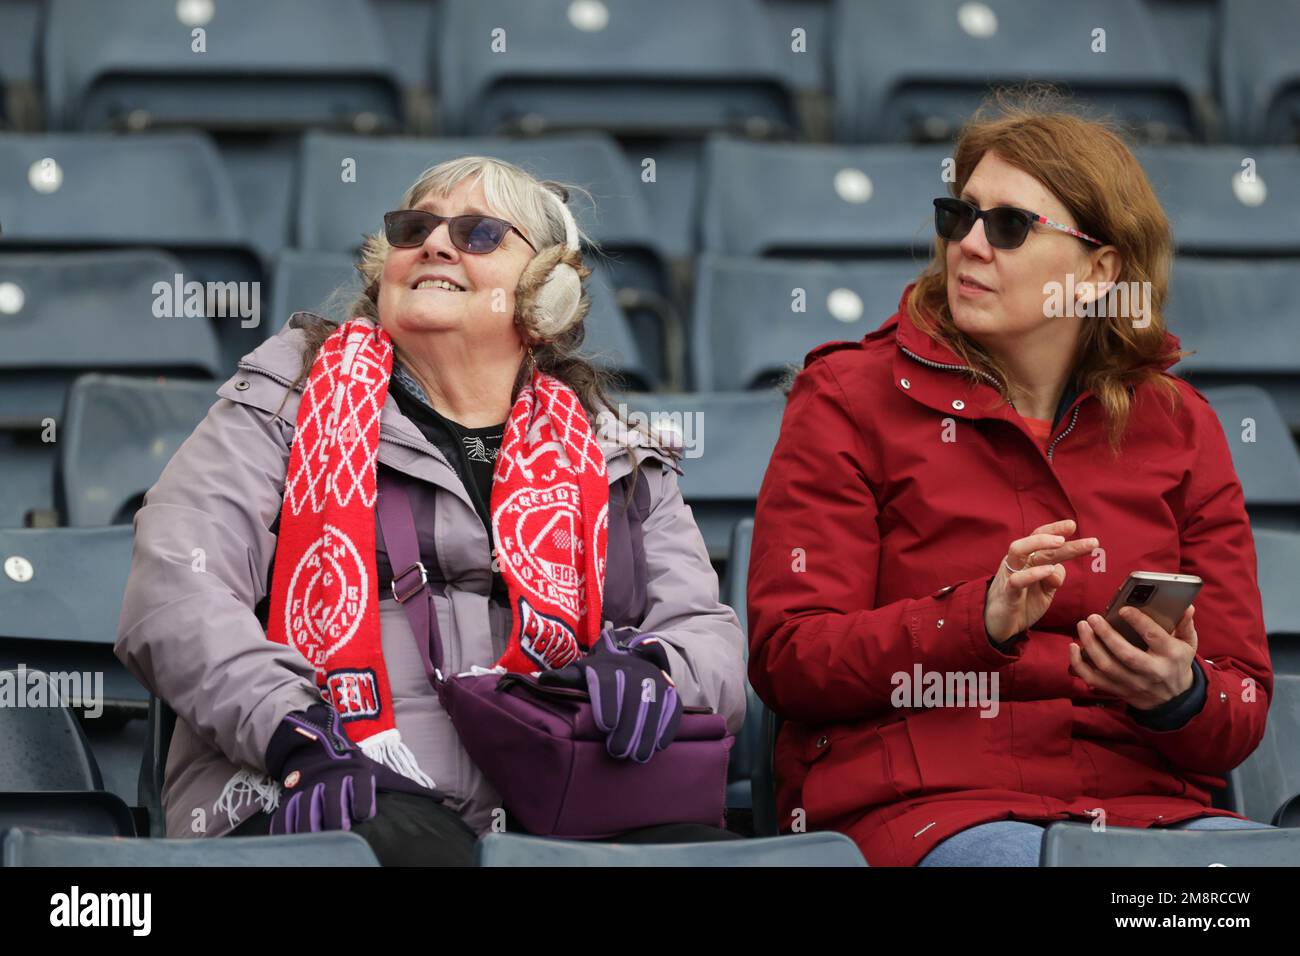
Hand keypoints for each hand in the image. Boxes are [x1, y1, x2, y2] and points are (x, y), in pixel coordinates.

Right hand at [264, 703, 442, 834]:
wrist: (316, 747)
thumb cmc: (354, 767)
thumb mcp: (379, 773)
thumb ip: (406, 787)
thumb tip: (440, 798)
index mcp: (355, 773)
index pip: (359, 785)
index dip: (361, 798)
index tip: (363, 815)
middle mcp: (331, 779)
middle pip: (331, 798)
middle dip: (335, 813)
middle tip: (341, 829)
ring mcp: (309, 788)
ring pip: (306, 807)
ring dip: (309, 823)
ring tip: (317, 841)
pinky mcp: (290, 797)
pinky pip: (284, 813)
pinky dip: (284, 828)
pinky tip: (288, 842)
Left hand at [537, 626, 682, 761]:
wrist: (632, 658)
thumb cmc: (600, 675)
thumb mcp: (581, 672)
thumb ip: (565, 680)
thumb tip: (542, 680)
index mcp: (608, 667)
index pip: (609, 683)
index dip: (608, 703)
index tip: (606, 726)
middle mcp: (634, 671)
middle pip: (634, 697)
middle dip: (628, 726)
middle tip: (618, 752)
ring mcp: (655, 680)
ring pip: (655, 705)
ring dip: (647, 732)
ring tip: (638, 756)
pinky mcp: (671, 692)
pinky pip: (673, 708)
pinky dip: (667, 727)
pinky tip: (659, 746)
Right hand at [984, 519, 1098, 643]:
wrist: (1001, 627)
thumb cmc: (1023, 603)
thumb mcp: (1046, 590)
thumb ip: (1055, 578)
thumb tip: (1057, 569)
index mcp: (1026, 560)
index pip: (1039, 538)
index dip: (1054, 529)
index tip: (1072, 524)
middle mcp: (1017, 563)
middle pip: (1034, 541)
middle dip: (1055, 534)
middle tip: (1073, 529)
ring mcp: (1010, 575)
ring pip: (1018, 550)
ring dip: (1039, 543)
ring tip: (1060, 543)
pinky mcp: (1007, 592)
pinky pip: (1018, 579)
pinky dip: (1034, 573)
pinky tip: (1049, 570)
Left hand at [1070, 605, 1198, 710]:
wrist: (1174, 699)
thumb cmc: (1177, 663)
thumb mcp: (1188, 644)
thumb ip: (1184, 625)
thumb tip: (1185, 606)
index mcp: (1170, 656)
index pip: (1153, 637)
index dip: (1138, 621)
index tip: (1123, 609)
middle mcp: (1151, 671)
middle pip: (1125, 654)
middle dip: (1106, 635)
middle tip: (1093, 617)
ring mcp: (1133, 683)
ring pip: (1107, 667)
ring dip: (1090, 646)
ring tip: (1082, 626)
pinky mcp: (1118, 690)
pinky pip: (1093, 680)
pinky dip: (1079, 665)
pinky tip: (1073, 647)